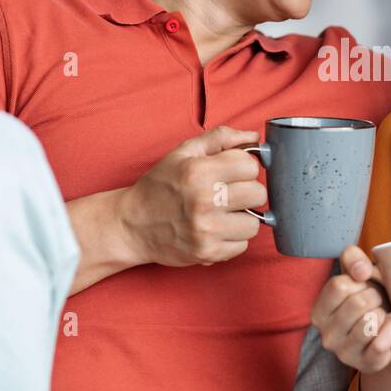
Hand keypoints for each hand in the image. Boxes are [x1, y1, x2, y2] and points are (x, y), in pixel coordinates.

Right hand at [116, 125, 266, 266]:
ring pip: (254, 223)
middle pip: (258, 194)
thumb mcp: (183, 152)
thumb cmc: (160, 186)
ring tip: (223, 214)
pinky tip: (216, 230)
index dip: (244, 168)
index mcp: (199, 172)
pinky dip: (233, 239)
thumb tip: (254, 137)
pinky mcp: (208, 253)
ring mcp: (207, 230)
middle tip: (229, 194)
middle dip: (247, 191)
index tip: (232, 172)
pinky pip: (242, 246)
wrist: (131, 225)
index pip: (250, 166)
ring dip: (242, 218)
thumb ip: (220, 138)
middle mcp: (204, 201)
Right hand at [311, 245, 390, 373]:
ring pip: (370, 323)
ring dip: (384, 314)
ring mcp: (345, 353)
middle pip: (358, 303)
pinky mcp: (365, 365)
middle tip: (377, 302)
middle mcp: (326, 335)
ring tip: (383, 315)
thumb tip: (361, 271)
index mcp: (318, 312)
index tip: (364, 286)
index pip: (339, 285)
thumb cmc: (371, 298)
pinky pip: (381, 344)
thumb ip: (353, 259)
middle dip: (375, 297)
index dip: (359, 281)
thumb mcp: (358, 274)